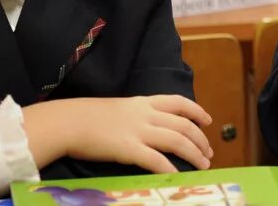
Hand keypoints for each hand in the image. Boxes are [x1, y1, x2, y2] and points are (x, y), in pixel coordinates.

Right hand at [24, 95, 212, 172]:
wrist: (68, 122)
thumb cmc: (87, 116)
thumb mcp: (118, 108)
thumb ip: (136, 114)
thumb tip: (149, 126)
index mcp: (143, 102)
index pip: (178, 102)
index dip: (197, 111)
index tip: (208, 121)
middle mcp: (145, 114)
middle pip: (183, 125)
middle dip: (200, 140)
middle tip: (208, 153)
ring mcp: (138, 131)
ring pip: (177, 141)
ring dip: (194, 154)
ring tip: (203, 165)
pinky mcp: (128, 149)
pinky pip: (156, 160)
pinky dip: (171, 168)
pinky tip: (178, 175)